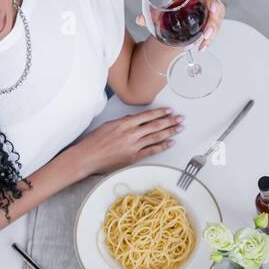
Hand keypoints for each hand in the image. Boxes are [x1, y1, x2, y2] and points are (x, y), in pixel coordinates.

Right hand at [68, 108, 183, 178]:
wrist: (87, 157)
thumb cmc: (95, 141)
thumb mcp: (109, 125)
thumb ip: (124, 122)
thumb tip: (136, 120)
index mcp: (124, 123)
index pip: (147, 116)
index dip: (160, 113)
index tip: (169, 111)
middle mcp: (131, 133)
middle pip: (155, 125)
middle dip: (170, 121)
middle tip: (180, 118)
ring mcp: (133, 145)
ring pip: (156, 137)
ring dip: (170, 132)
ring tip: (180, 128)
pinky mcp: (134, 157)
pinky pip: (152, 150)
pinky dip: (163, 146)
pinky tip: (171, 143)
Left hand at [135, 0, 225, 50]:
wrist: (174, 18)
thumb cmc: (171, 10)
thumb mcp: (162, 11)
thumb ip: (151, 15)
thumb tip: (139, 20)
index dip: (213, 0)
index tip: (212, 9)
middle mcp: (205, 3)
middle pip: (217, 11)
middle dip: (213, 23)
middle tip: (206, 34)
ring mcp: (210, 15)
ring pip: (217, 23)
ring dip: (211, 35)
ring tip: (203, 44)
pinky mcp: (211, 26)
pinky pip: (214, 32)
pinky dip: (209, 41)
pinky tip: (203, 47)